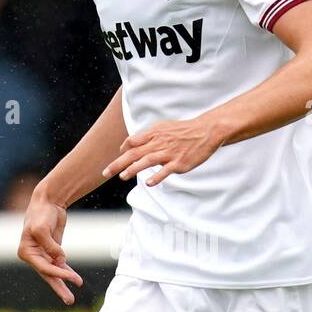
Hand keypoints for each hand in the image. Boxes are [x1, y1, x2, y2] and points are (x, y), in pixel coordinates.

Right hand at [16, 190, 83, 305]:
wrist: (48, 202)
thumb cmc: (41, 214)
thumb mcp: (42, 229)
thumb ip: (50, 246)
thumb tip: (60, 260)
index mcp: (26, 252)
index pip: (44, 268)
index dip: (59, 274)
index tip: (72, 278)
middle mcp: (33, 256)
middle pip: (48, 276)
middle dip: (59, 288)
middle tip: (69, 301)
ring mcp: (43, 254)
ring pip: (55, 273)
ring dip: (64, 283)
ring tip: (70, 299)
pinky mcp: (53, 251)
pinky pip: (60, 265)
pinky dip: (67, 272)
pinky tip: (74, 280)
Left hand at [102, 115, 225, 186]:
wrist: (206, 131)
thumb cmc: (182, 131)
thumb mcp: (162, 127)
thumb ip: (146, 136)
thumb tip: (129, 144)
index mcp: (154, 133)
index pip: (132, 141)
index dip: (123, 150)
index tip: (117, 158)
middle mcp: (159, 142)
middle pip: (134, 153)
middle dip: (117, 163)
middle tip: (105, 172)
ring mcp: (169, 153)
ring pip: (147, 161)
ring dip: (133, 169)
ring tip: (122, 177)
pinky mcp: (179, 163)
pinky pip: (166, 171)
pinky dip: (157, 177)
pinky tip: (148, 183)